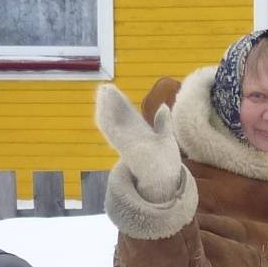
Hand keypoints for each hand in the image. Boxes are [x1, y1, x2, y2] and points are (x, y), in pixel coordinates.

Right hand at [95, 84, 184, 202]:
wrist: (164, 179)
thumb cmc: (165, 162)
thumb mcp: (165, 138)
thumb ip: (163, 123)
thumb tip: (164, 107)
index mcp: (138, 133)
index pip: (127, 114)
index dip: (120, 102)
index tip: (113, 89)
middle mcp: (129, 137)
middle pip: (118, 116)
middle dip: (110, 103)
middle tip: (104, 87)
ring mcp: (125, 141)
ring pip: (111, 122)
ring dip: (105, 108)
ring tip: (102, 93)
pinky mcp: (124, 146)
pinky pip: (112, 132)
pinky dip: (106, 121)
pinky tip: (102, 110)